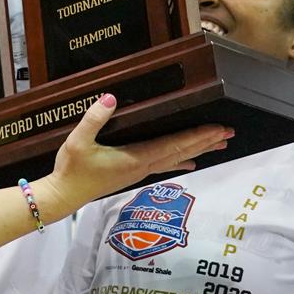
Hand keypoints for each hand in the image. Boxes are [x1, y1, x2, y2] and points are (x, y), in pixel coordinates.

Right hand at [44, 93, 233, 216]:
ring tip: (219, 145)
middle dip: (206, 141)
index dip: (196, 135)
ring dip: (198, 150)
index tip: (217, 128)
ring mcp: (140, 172)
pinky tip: (191, 163)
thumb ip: (94, 119)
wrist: (64, 195)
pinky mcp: (134, 173)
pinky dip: (182, 161)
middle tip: (229, 133)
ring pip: (177, 159)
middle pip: (182, 152)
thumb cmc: (71, 169)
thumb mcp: (78, 141)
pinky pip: (165, 165)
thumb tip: (110, 98)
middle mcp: (143, 166)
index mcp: (135, 157)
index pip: (173, 144)